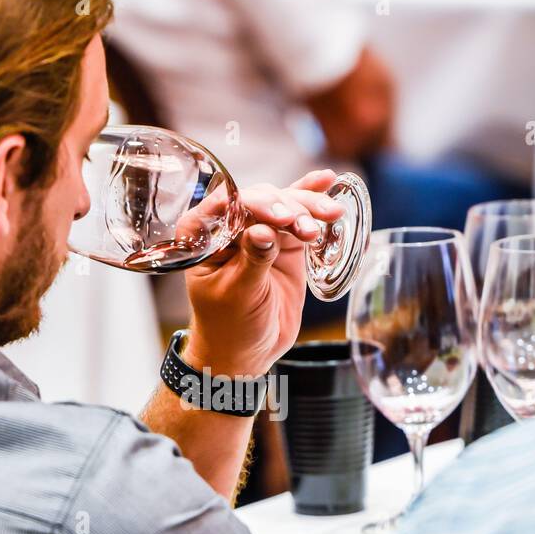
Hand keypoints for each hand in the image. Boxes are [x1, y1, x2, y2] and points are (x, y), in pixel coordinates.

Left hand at [184, 169, 341, 377]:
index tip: (280, 217)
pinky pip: (300, 218)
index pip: (227, 205)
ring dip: (308, 206)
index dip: (255, 204)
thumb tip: (262, 231)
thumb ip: (252, 261)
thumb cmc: (229, 325)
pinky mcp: (285, 242)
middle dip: (287, 207)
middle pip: (261, 200)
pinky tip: (329, 182)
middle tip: (305, 226)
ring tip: (330, 216)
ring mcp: (260, 231)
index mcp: (204, 236)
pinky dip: (314, 202)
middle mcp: (230, 226)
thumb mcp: (238, 295)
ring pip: (285, 205)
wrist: (248, 350)